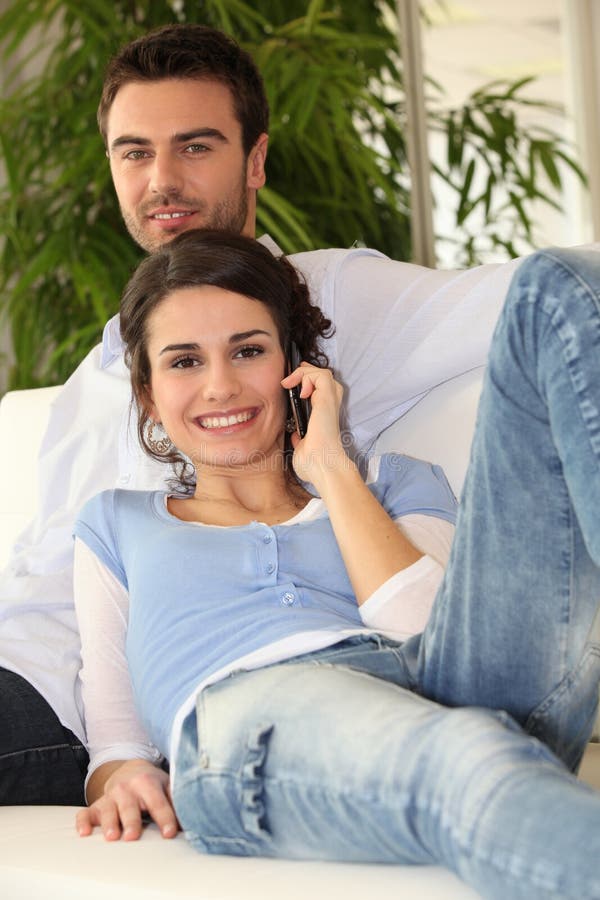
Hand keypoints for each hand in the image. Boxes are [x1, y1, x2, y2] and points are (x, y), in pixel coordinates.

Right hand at [76, 759, 178, 841]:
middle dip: (132, 821)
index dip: (165, 817)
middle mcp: (127, 789)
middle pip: (130, 807)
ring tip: (112, 837)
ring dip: (109, 823)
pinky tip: (84, 832)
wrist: (130, 770)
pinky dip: (83, 822)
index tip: (170, 833)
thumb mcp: (167, 786)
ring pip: (108, 810)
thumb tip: (195, 819)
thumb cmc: (152, 784)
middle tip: (133, 836)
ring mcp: (110, 797)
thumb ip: (178, 800)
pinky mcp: (96, 805)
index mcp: (148, 783)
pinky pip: (86, 813)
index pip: (158, 802)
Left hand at [281, 363, 348, 489]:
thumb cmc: (314, 465)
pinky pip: (322, 376)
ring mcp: (330, 403)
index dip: (307, 381)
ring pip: (323, 373)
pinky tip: (301, 391)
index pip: (320, 390)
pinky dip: (308, 377)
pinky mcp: (328, 400)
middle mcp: (328, 407)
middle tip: (289, 381)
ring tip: (291, 384)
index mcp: (322, 417)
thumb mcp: (301, 449)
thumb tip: (296, 436)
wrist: (322, 467)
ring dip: (305, 373)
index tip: (291, 384)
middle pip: (323, 377)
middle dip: (305, 373)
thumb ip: (300, 440)